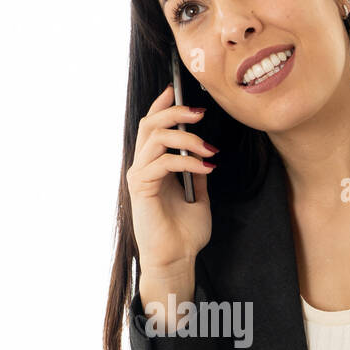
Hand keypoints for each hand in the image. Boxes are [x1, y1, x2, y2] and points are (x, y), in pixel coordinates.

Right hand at [127, 84, 216, 275]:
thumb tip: (205, 151)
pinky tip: (206, 167)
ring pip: (155, 138)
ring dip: (186, 138)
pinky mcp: (141, 188)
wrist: (177, 260)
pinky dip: (187, 161)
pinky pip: (162, 162)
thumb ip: (197, 171)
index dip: (162, 105)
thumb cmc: (185, 233)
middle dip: (175, 112)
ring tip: (209, 149)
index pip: (153, 127)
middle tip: (200, 112)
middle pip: (150, 124)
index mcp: (154, 166)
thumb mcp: (199, 195)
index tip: (177, 89)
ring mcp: (140, 176)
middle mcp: (143, 167)